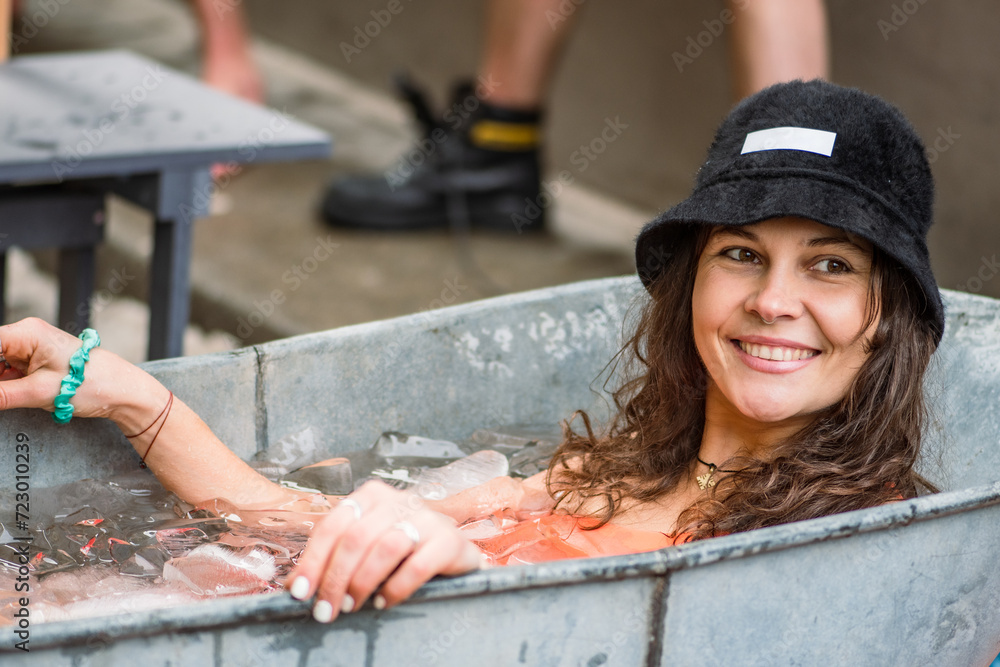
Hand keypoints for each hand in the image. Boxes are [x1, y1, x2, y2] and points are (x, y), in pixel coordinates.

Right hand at [0, 318, 164, 430]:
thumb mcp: (38, 393)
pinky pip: (4, 371)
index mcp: (26, 333)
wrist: (122, 390)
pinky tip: (8, 396)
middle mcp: (24, 334)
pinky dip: (1, 385)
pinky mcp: (33, 361)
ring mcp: (28, 347)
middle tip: (4, 395)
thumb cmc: (91, 385)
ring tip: (15, 395)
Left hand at [287, 480, 485, 622]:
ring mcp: (428, 517)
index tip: (298, 592)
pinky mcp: (450, 540)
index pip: (333, 525)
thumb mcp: (366, 551)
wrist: (454, 557)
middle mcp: (399, 500)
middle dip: (335, 578)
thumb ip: (333, 561)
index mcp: (372, 496)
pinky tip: (384, 602)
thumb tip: (293, 586)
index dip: (313, 560)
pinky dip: (396, 587)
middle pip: (356, 537)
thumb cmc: (402, 554)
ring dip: (362, 582)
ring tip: (351, 607)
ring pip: (386, 547)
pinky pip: (419, 565)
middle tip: (325, 610)